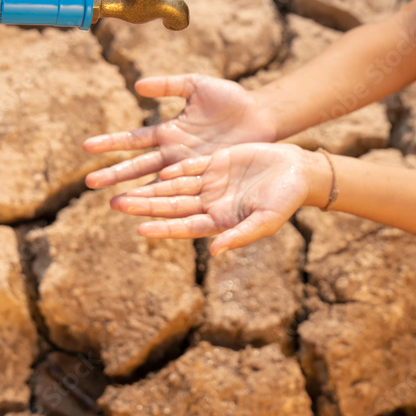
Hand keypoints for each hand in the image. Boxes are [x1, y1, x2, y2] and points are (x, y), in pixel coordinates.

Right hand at [83, 75, 277, 188]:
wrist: (262, 116)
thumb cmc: (231, 100)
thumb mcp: (197, 86)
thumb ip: (169, 85)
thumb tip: (138, 86)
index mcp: (169, 131)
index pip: (133, 139)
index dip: (110, 143)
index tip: (86, 147)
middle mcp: (174, 153)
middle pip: (138, 166)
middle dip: (115, 174)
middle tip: (89, 184)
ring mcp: (189, 168)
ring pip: (155, 183)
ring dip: (135, 193)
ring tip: (113, 204)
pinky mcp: (206, 177)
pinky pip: (182, 191)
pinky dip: (165, 200)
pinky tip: (149, 210)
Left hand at [109, 143, 326, 254]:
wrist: (299, 170)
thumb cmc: (286, 200)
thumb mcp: (266, 220)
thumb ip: (240, 235)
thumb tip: (215, 253)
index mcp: (220, 220)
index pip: (185, 226)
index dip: (163, 228)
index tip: (140, 230)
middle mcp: (211, 203)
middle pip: (172, 205)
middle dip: (145, 205)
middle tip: (117, 205)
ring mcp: (212, 182)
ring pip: (174, 185)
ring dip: (150, 188)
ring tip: (123, 189)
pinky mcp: (216, 162)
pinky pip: (189, 166)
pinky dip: (172, 168)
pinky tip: (154, 170)